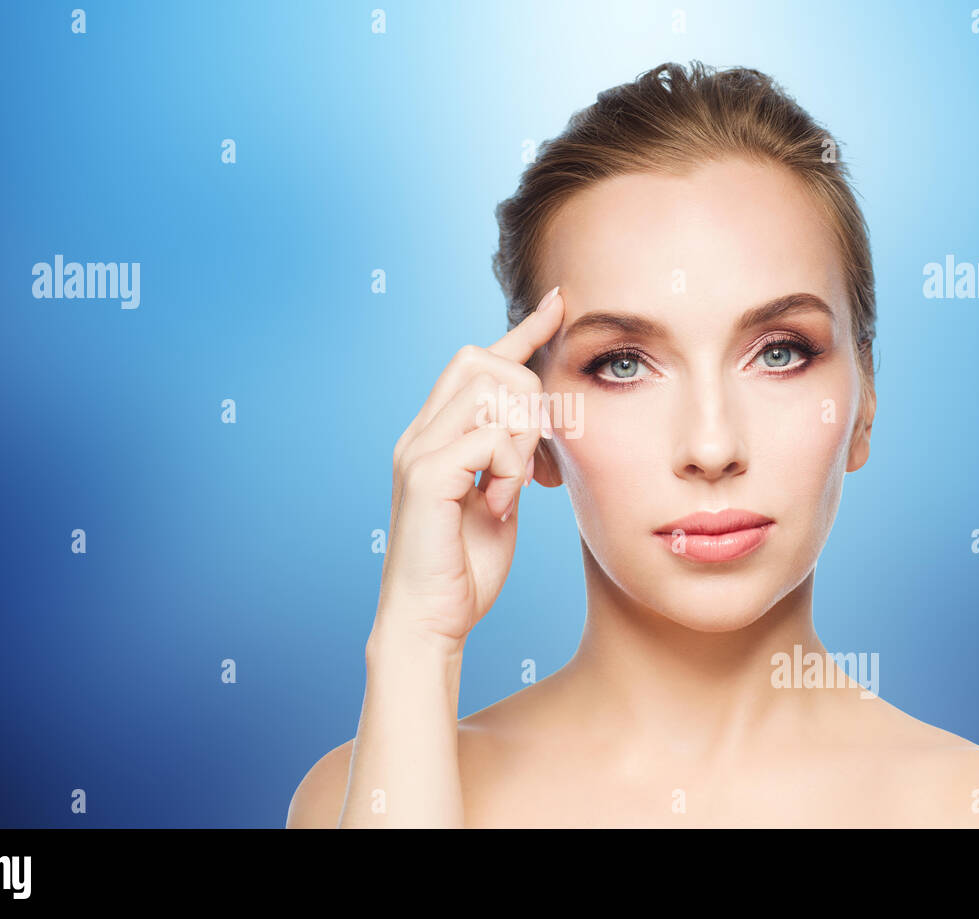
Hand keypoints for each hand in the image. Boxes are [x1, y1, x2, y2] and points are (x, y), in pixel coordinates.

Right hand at [373, 286, 564, 648]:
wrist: (429, 622)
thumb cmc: (463, 569)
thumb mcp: (499, 500)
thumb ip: (509, 459)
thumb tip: (537, 431)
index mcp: (436, 436)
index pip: (477, 361)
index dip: (522, 330)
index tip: (561, 303)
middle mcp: (419, 434)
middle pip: (484, 361)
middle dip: (528, 396)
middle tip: (539, 457)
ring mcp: (417, 452)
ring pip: (490, 391)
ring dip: (522, 436)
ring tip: (518, 486)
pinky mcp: (425, 477)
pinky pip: (489, 436)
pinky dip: (511, 466)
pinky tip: (503, 503)